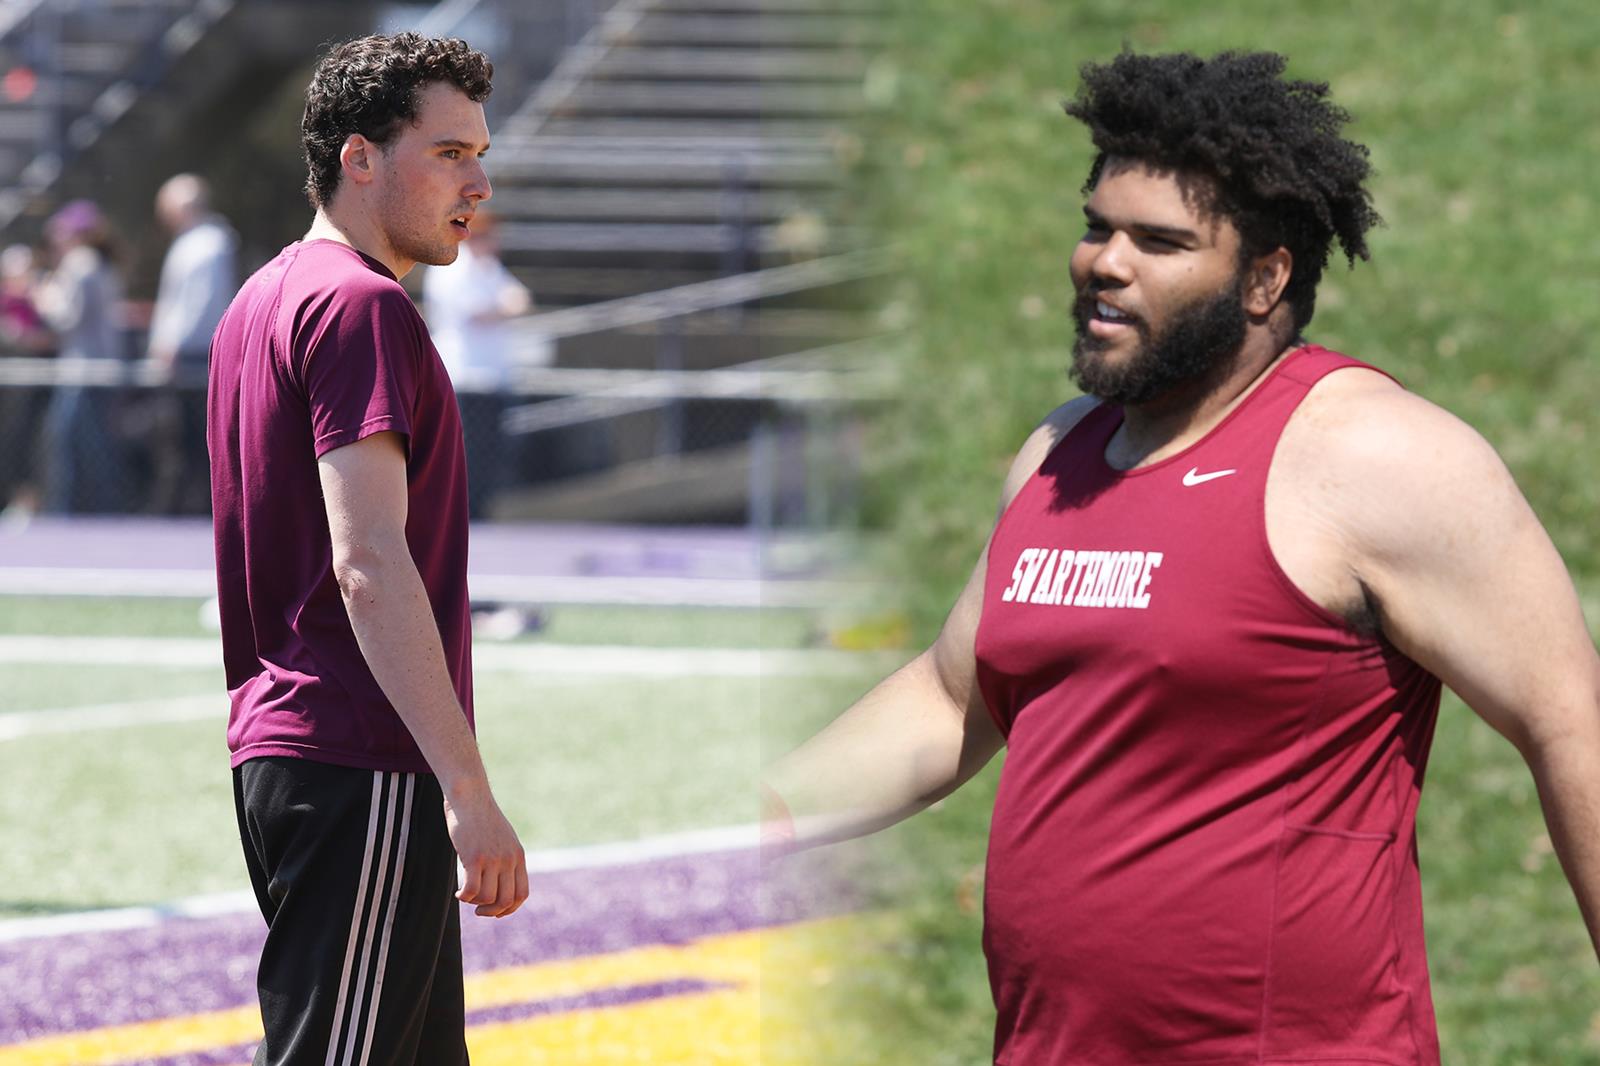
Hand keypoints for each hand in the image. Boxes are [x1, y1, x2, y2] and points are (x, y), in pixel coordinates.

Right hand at [442, 788, 528, 917]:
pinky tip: (458, 892)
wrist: (470, 797)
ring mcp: (492, 859)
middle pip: (507, 900)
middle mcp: (508, 859)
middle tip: (478, 910)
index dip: (509, 909)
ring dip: (475, 903)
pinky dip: (464, 897)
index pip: (522, 894)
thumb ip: (505, 859)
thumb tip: (499, 883)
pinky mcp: (474, 857)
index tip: (495, 911)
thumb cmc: (482, 819)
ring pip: (488, 898)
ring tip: (465, 896)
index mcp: (518, 856)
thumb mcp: (502, 839)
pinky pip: (471, 890)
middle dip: (492, 911)